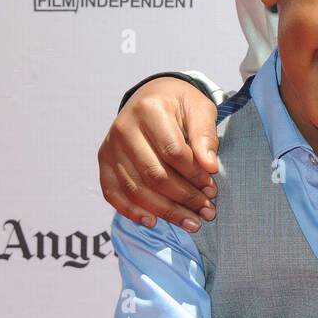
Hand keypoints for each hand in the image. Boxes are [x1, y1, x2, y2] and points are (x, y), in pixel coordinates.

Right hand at [98, 77, 218, 229]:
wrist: (151, 95)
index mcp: (150, 109)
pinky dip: (131, 211)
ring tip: (191, 222)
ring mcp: (110, 146)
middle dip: (184, 198)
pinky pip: (112, 192)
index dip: (195, 175)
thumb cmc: (179, 104)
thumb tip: (210, 167)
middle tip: (208, 211)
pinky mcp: (104, 160)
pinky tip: (153, 222)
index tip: (213, 189)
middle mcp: (124, 128)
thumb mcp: (200, 108)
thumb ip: (206, 136)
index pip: (173, 151)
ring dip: (165, 211)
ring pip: (136, 188)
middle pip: (154, 174)